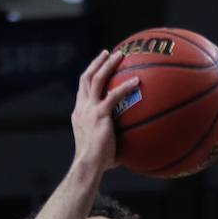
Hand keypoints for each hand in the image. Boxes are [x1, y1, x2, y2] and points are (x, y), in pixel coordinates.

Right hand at [72, 50, 138, 171]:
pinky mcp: (99, 114)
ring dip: (108, 65)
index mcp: (80, 114)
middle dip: (97, 63)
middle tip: (108, 53)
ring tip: (120, 55)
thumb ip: (115, 140)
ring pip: (96, 79)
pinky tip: (137, 81)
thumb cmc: (97, 164)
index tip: (99, 67)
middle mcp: (82, 108)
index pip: (83, 90)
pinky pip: (114, 95)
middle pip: (87, 78)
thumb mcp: (104, 148)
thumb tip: (133, 145)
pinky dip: (125, 86)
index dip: (90, 76)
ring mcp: (89, 109)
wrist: (88, 165)